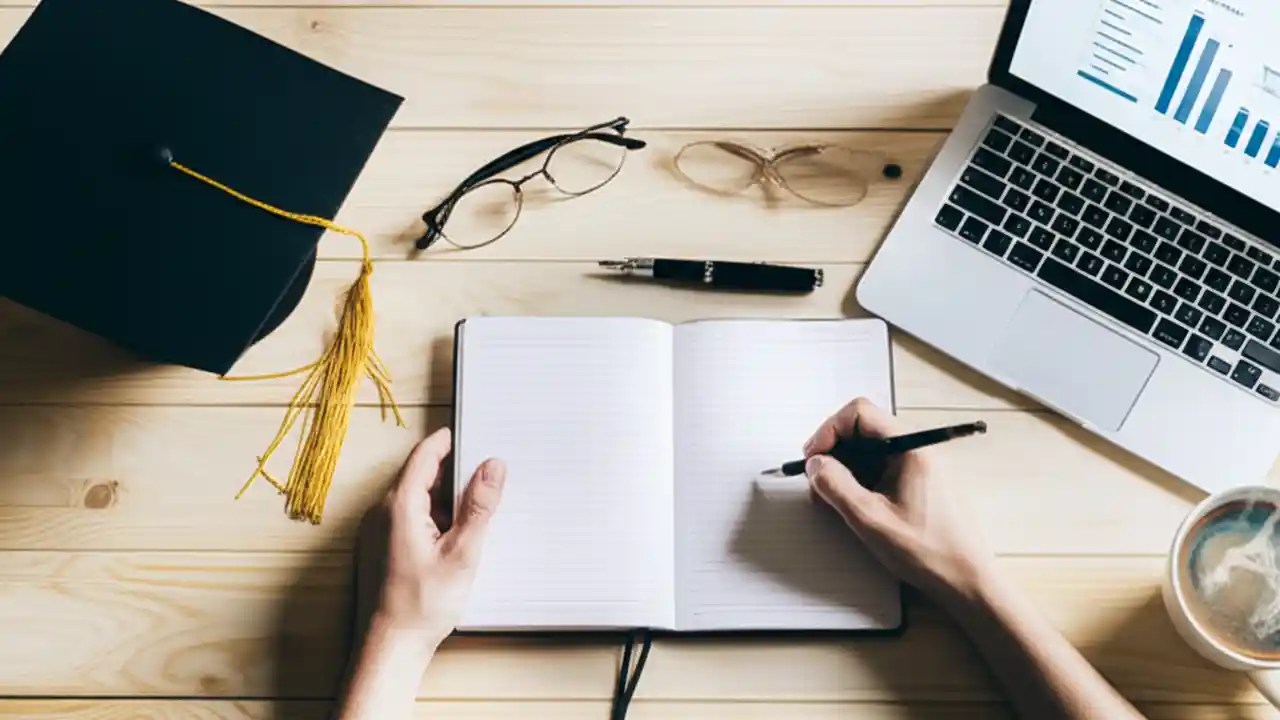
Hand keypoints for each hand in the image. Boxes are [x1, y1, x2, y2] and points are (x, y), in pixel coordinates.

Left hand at [356, 427, 506, 652]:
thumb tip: (493, 466)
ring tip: (472, 515)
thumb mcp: (462, 553)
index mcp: (400, 506)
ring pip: (414, 499)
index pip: (424, 456)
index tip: (468, 432)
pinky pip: (406, 519)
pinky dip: (431, 518)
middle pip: (419, 476)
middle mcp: (381, 513)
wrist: (388, 648)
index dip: (447, 441)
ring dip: (442, 500)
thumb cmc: (421, 606)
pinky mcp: (378, 548)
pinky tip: (450, 540)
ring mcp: (376, 531)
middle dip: (451, 472)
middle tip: (482, 476)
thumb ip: (479, 506)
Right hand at [803, 398, 994, 605]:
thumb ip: (836, 486)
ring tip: (832, 499)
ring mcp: (922, 465)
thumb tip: (815, 465)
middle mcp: (920, 449)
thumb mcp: (871, 519)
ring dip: (846, 467)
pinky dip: (862, 479)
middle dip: (834, 450)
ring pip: (871, 449)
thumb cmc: (929, 552)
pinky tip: (854, 505)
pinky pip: (884, 466)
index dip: (828, 431)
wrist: (968, 581)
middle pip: (864, 429)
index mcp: (912, 448)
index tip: (813, 458)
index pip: (860, 413)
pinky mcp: (921, 481)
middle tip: (817, 480)